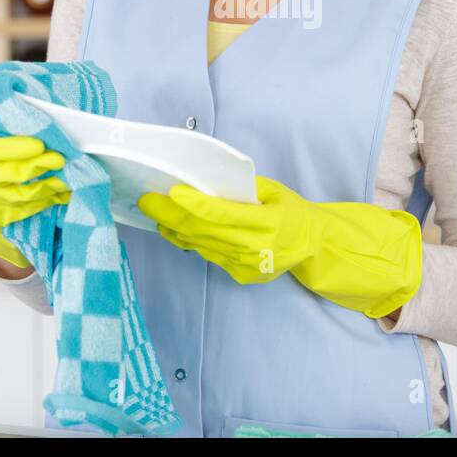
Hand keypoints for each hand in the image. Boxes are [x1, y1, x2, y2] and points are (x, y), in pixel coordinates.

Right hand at [0, 133, 70, 267]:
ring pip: (18, 195)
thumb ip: (9, 130)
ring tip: (65, 177)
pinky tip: (60, 194)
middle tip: (60, 160)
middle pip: (8, 174)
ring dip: (46, 186)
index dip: (15, 148)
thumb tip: (40, 126)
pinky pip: (23, 211)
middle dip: (38, 166)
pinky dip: (44, 202)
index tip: (39, 145)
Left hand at [138, 176, 316, 285]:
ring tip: (155, 213)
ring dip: (175, 228)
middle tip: (146, 201)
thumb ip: (243, 188)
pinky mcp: (240, 274)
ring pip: (201, 245)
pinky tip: (175, 230)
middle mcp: (256, 247)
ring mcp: (247, 264)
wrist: (311, 246)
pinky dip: (190, 241)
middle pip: (204, 230)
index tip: (172, 192)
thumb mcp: (274, 191)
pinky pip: (209, 255)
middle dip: (170, 215)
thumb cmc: (291, 212)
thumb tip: (206, 181)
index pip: (223, 213)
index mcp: (268, 222)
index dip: (194, 203)